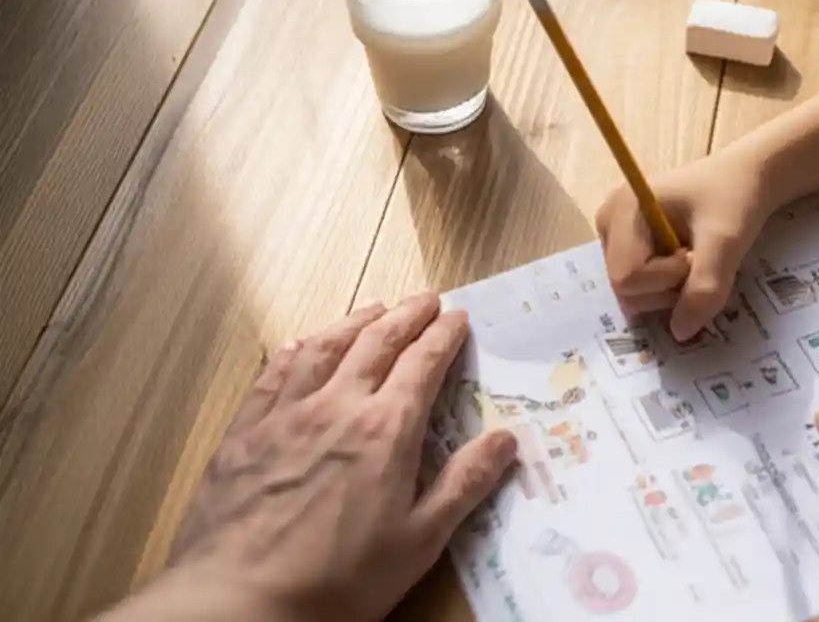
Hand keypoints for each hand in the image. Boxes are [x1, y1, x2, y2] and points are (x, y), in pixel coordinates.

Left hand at [108, 294, 516, 621]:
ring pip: (324, 350)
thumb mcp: (419, 541)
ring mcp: (284, 415)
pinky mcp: (244, 433)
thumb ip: (464, 484)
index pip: (422, 364)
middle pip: (376, 344)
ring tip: (373, 308)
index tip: (458, 317)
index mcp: (386, 430)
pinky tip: (302, 344)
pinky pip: (273, 376)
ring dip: (354, 323)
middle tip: (426, 299)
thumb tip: (506, 439)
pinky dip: (296, 352)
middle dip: (406, 317)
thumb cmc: (340, 580)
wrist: (240, 601)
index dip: (443, 336)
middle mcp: (337, 406)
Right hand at [595, 149, 774, 339]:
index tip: (696, 256)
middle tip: (699, 260)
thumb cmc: (735, 197)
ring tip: (695, 258)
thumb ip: (705, 287)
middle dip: (667, 288)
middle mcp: (609, 225)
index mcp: (621, 210)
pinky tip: (687, 261)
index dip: (665, 280)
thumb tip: (679, 334)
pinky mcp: (629, 248)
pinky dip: (668, 285)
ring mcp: (616, 238)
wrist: (748, 177)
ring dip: (670, 289)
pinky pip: (642, 287)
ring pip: (634, 293)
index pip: (627, 277)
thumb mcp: (727, 240)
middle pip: (626, 289)